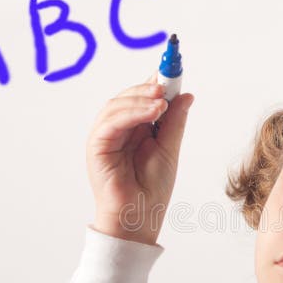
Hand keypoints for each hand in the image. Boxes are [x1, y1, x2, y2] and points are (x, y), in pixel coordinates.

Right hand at [86, 71, 193, 243]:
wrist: (139, 217)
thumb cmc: (152, 189)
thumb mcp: (169, 149)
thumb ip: (174, 122)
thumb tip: (186, 94)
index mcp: (135, 128)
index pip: (142, 97)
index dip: (155, 81)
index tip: (171, 66)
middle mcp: (118, 129)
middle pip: (127, 97)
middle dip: (148, 86)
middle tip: (167, 82)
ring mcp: (105, 137)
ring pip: (116, 105)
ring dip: (140, 98)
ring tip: (162, 100)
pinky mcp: (97, 147)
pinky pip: (109, 122)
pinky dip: (130, 113)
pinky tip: (152, 112)